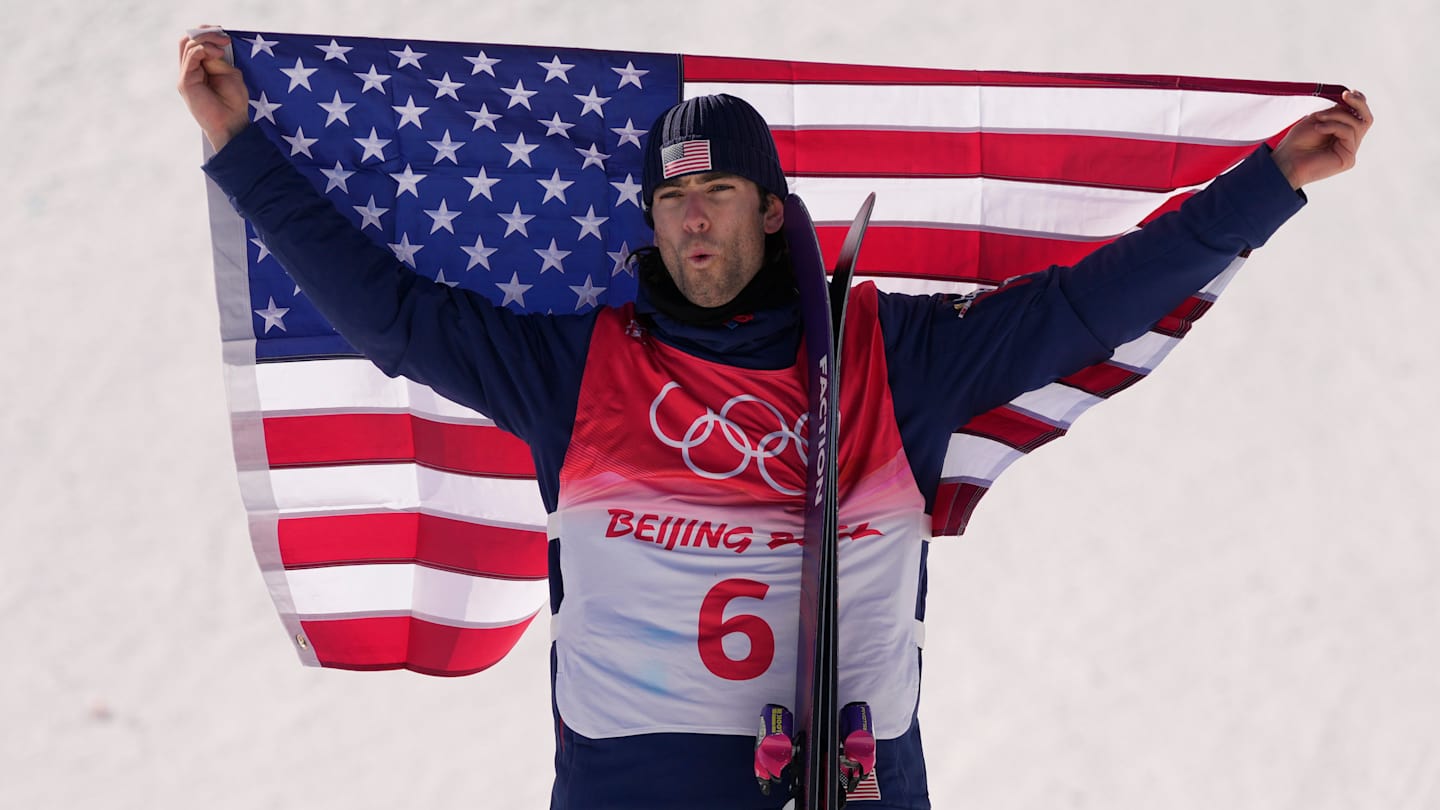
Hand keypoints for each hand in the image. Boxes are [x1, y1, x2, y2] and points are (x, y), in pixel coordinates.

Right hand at [177, 29, 250, 151]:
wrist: (232, 124)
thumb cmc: (233, 103)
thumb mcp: (229, 74)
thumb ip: (218, 59)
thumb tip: (213, 46)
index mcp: (200, 68)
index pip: (195, 43)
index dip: (207, 33)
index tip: (225, 34)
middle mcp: (190, 71)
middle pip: (188, 41)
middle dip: (206, 33)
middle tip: (224, 37)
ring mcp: (186, 76)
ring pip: (187, 45)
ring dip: (206, 40)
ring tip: (223, 45)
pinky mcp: (185, 82)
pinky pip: (190, 56)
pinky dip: (203, 49)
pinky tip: (218, 53)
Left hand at [1271, 89, 1372, 189]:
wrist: (1286, 160)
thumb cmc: (1298, 141)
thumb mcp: (1319, 119)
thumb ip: (1337, 111)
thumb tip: (1352, 101)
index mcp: (1343, 132)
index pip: (1359, 115)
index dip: (1358, 101)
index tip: (1348, 92)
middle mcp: (1349, 141)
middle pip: (1366, 119)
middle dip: (1358, 103)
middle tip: (1346, 95)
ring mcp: (1349, 150)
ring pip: (1356, 124)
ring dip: (1336, 116)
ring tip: (1319, 119)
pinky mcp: (1348, 158)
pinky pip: (1348, 133)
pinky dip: (1333, 126)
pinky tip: (1318, 129)